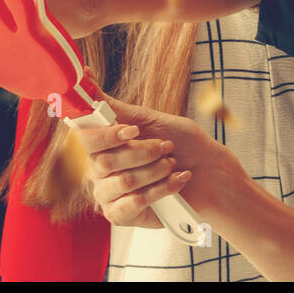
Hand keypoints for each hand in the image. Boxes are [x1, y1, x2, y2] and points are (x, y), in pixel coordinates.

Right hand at [75, 94, 232, 228]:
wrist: (210, 171)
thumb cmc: (181, 143)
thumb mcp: (149, 118)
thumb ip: (114, 106)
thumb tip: (85, 77)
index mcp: (102, 145)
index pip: (83, 140)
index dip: (105, 136)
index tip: (132, 130)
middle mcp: (99, 171)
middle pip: (102, 162)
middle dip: (143, 152)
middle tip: (165, 147)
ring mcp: (108, 195)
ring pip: (122, 182)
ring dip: (155, 171)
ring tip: (172, 164)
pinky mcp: (122, 216)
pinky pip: (133, 204)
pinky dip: (161, 189)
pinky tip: (176, 181)